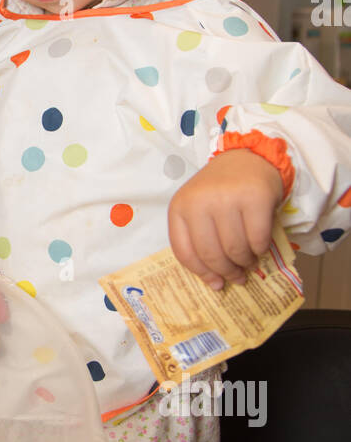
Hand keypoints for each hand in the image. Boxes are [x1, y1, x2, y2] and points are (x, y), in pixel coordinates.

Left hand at [168, 149, 284, 289]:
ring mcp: (227, 198)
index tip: (216, 283)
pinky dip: (261, 249)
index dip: (202, 273)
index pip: (185, 252)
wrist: (249, 158)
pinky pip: (258, 238)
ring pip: (235, 249)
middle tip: (238, 276)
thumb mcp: (199, 211)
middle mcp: (199, 201)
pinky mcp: (255, 197)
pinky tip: (260, 246)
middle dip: (227, 271)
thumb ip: (200, 240)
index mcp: (180, 207)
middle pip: (210, 254)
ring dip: (245, 262)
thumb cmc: (222, 191)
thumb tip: (215, 282)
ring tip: (249, 261)